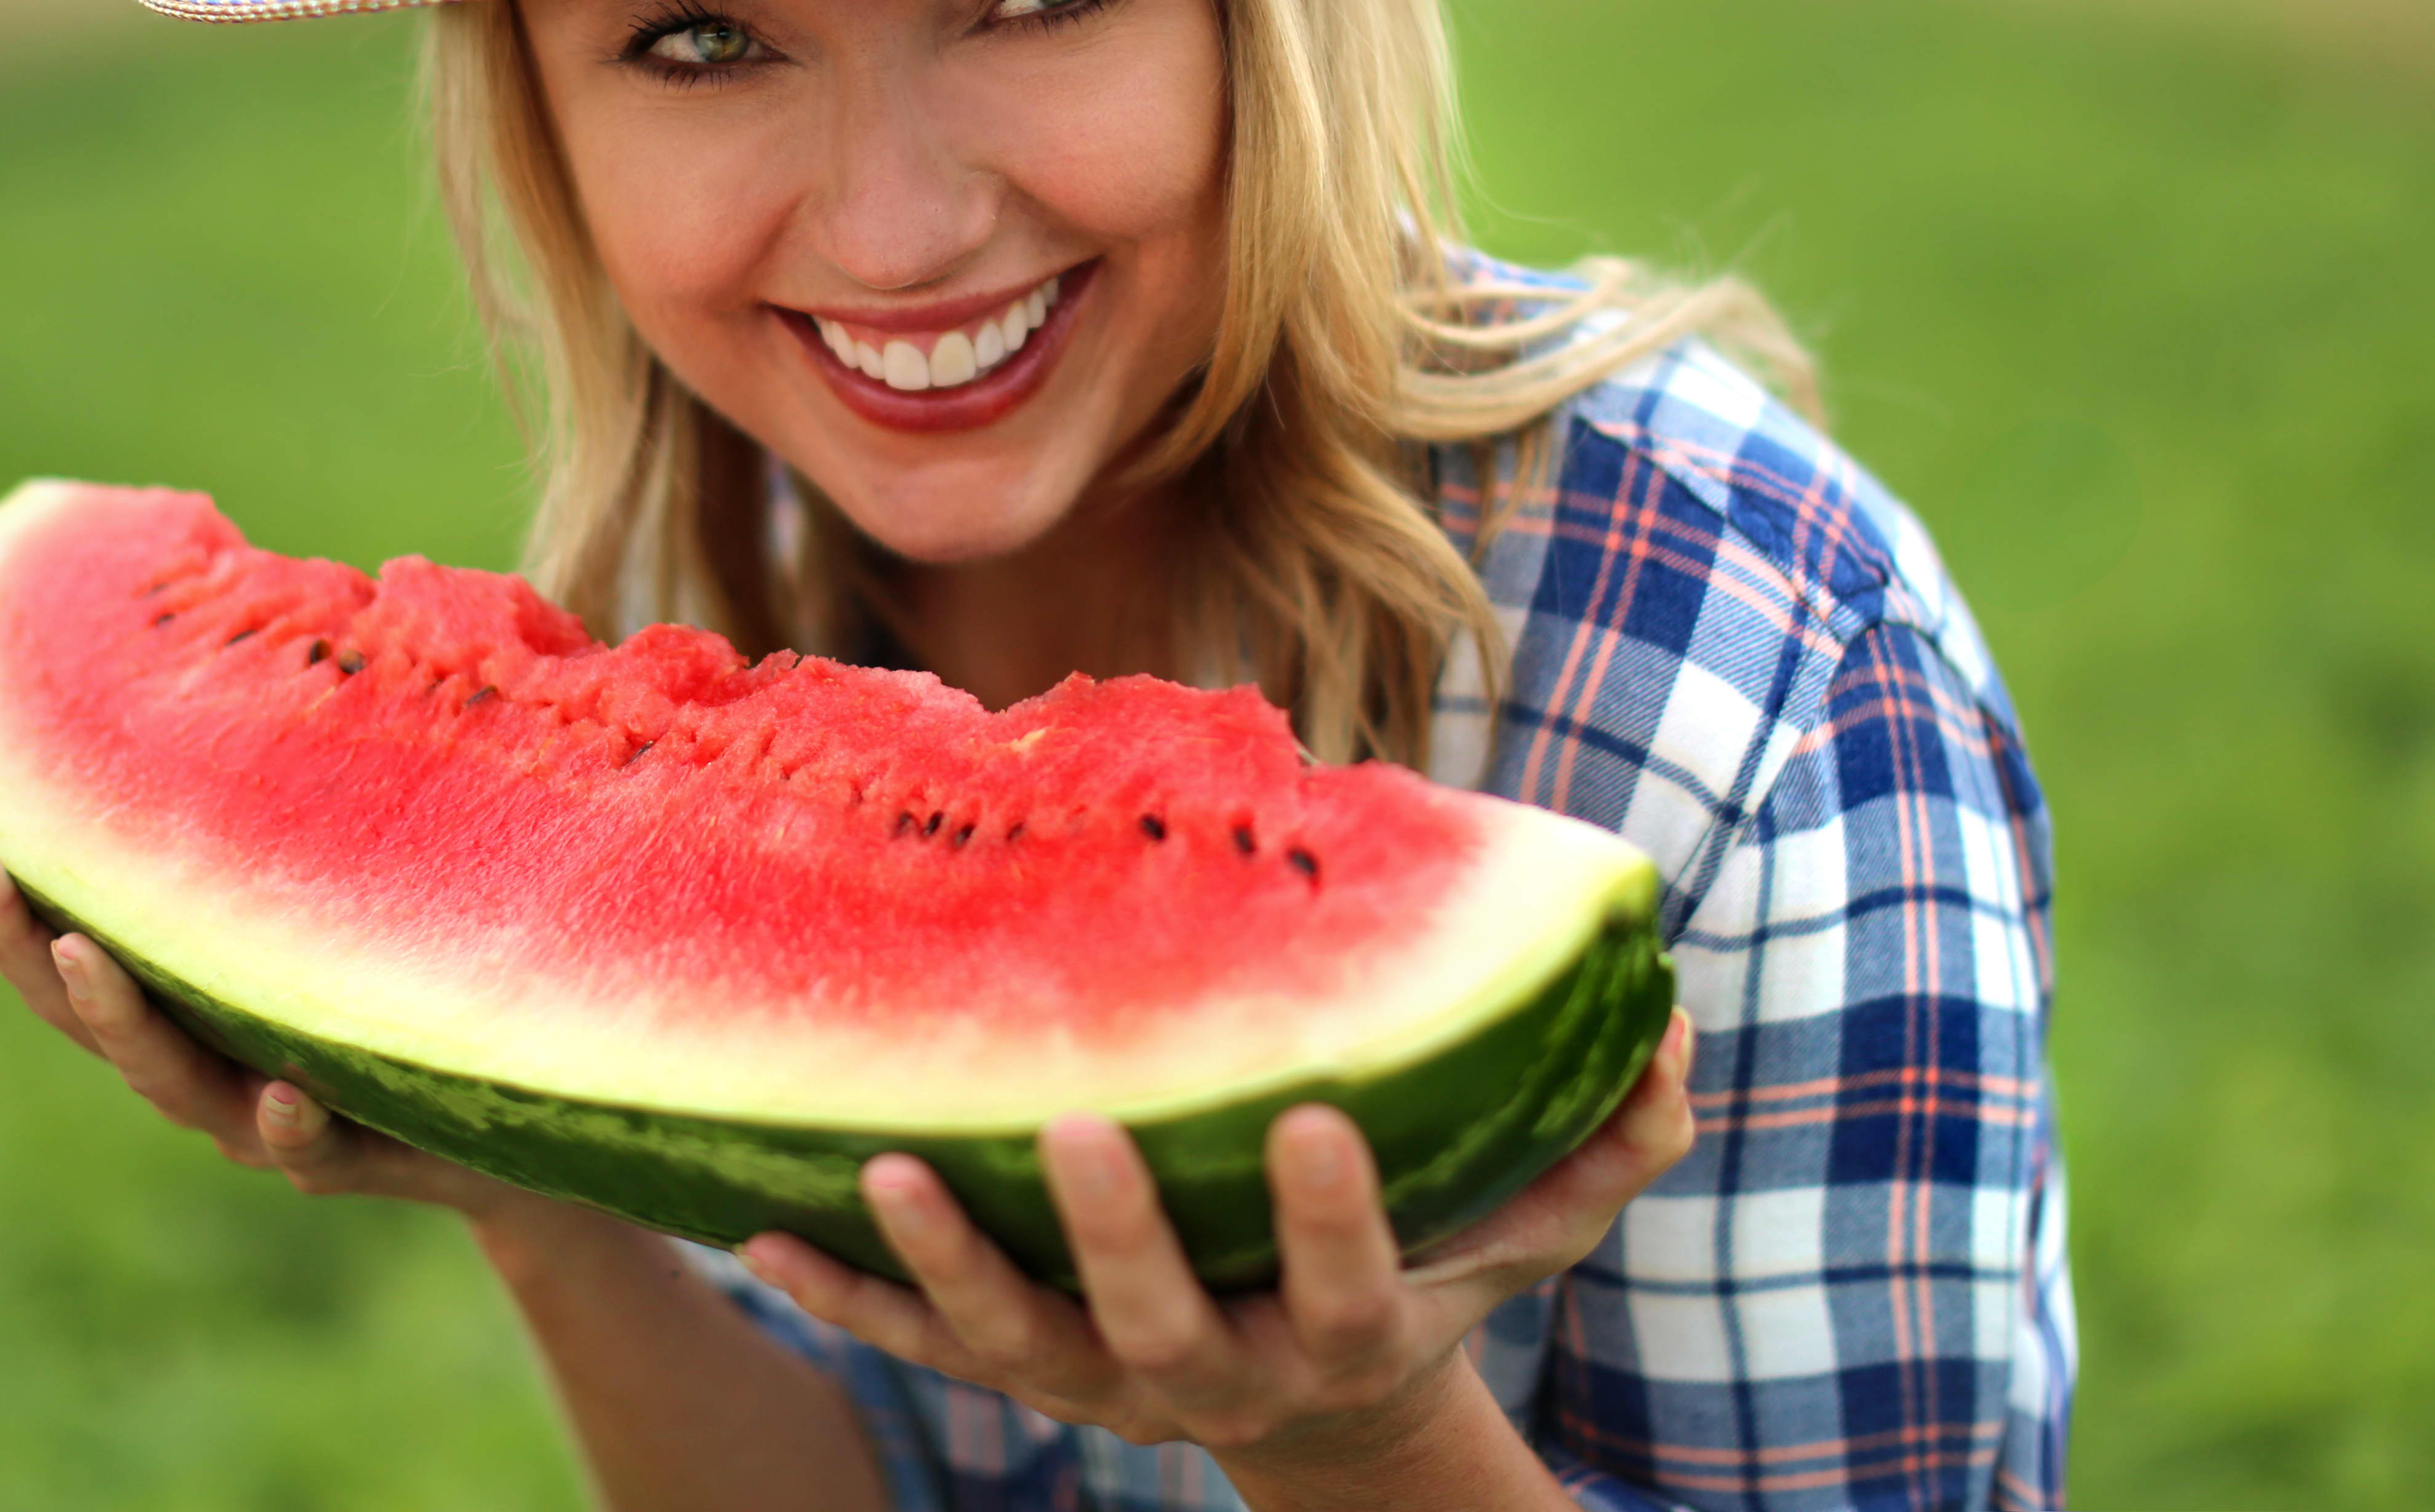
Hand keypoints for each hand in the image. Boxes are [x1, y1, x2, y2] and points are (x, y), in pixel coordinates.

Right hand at [0, 744, 557, 1224]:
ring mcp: (270, 1111)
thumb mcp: (363, 849)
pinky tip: (282, 1093)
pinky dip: (290, 1130)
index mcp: (182, 969)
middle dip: (13, 931)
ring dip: (119, 1018)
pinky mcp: (369, 1154)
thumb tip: (304, 591)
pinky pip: (316, 1154)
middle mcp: (204, 1045)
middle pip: (74, 998)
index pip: (60, 901)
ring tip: (80, 953)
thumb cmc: (428, 951)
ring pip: (170, 1078)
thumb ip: (315, 773)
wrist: (537, 1105)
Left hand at [742, 1009, 1697, 1487]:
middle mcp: (1217, 1373)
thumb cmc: (1424, 1268)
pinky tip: (766, 1228)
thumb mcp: (1525, 1219)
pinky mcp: (1021, 1370)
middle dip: (1119, 1232)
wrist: (1317, 1407)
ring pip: (1015, 1344)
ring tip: (884, 1177)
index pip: (1352, 1281)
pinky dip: (844, 1291)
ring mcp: (1106, 1382)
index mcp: (1345, 1329)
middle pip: (1163, 1320)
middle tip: (1074, 1129)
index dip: (1341, 1216)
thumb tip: (1668, 1026)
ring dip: (945, 1267)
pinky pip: (918, 1342)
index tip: (1321, 1118)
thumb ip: (1602, 1137)